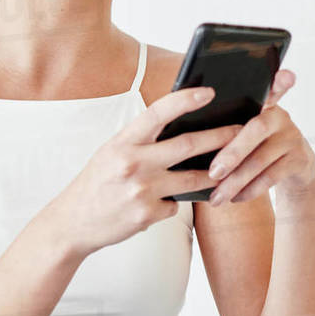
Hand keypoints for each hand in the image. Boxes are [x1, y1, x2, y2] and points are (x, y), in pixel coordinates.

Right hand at [50, 86, 242, 256]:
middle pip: (187, 145)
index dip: (185, 100)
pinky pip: (176, 204)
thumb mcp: (112, 152)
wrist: (72, 223)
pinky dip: (176, 201)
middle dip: (220, 137)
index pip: (158, 113)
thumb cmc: (97, 183)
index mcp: (123, 142)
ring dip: (214, 175)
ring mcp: (141, 190)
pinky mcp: (147, 214)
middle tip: (242, 131)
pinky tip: (163, 202)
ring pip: (193, 179)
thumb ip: (142, 141)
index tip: (208, 92)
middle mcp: (132, 163)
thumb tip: (182, 128)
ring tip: (229, 168)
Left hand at [204, 69, 314, 205]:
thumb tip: (183, 135)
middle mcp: (280, 116)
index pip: (264, 87)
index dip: (272, 81)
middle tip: (212, 173)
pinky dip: (250, 190)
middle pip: (255, 129)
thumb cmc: (255, 147)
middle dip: (232, 153)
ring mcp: (292, 138)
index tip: (271, 76)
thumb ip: (225, 125)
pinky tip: (235, 198)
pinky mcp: (299, 160)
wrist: (295, 169)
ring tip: (216, 197)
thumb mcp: (245, 131)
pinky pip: (271, 177)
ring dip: (236, 181)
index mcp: (262, 103)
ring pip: (261, 160)